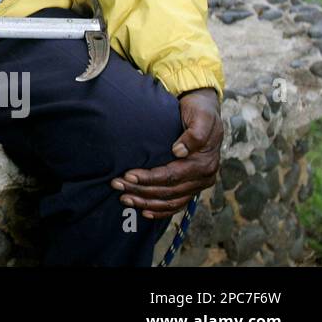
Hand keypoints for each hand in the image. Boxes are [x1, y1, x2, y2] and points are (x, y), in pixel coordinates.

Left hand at [111, 88, 222, 219]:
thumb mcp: (201, 115)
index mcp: (204, 163)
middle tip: (117, 185)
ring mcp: (198, 184)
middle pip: (168, 191)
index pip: (172, 175)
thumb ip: (194, 133)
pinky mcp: (192, 185)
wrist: (205, 110)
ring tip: (124, 198)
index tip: (128, 175)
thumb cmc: (200, 111)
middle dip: (141, 190)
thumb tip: (179, 151)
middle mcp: (203, 177)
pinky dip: (161, 210)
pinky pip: (177, 203)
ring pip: (171, 201)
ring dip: (146, 202)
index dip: (150, 177)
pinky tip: (145, 211)